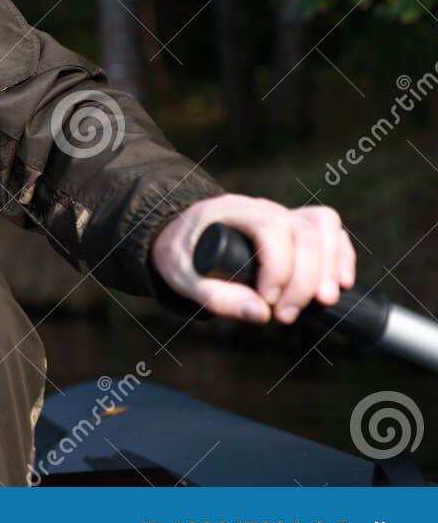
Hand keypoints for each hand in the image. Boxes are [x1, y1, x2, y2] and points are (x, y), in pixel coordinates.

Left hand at [151, 194, 355, 323]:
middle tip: (287, 314)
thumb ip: (216, 297)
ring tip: (322, 302)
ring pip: (323, 227)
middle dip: (304, 278)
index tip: (269, 301)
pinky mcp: (297, 226)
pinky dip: (341, 255)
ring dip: (330, 266)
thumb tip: (262, 314)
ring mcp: (283, 213)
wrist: (182, 236)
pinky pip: (330, 231)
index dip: (279, 267)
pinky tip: (341, 283)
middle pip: (303, 232)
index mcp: (231, 212)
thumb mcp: (183, 277)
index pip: (270, 229)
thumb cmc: (182, 254)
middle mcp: (262, 208)